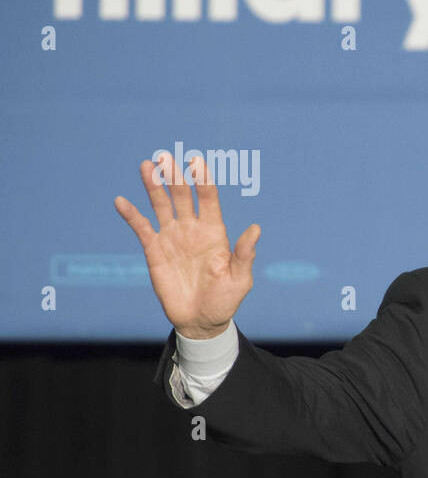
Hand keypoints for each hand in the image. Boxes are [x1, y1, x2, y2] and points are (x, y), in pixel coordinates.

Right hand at [114, 151, 260, 338]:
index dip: (202, 180)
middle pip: (183, 196)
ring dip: (154, 186)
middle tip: (165, 157)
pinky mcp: (155, 251)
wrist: (201, 321)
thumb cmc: (225, 300)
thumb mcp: (239, 279)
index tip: (197, 162)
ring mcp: (172, 238)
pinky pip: (142, 228)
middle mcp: (192, 229)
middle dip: (175, 176)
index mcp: (215, 233)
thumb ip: (244, 254)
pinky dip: (131, 215)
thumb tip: (256, 229)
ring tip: (147, 166)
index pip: (208, 199)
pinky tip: (121, 201)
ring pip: (161, 205)